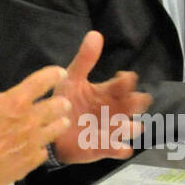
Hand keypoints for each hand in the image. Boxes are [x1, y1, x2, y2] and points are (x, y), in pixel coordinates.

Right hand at [0, 35, 69, 184]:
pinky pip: (45, 151)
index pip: (43, 81)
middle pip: (58, 106)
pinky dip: (43, 147)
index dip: (54, 74)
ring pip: (57, 129)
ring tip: (61, 121)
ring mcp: (33, 143)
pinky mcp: (31, 162)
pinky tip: (40, 146)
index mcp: (16, 101)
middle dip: (61, 102)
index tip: (60, 73)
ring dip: (59, 123)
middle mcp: (30, 121)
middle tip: (62, 101)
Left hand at [53, 30, 152, 163]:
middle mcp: (114, 111)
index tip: (123, 78)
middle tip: (133, 100)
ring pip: (131, 129)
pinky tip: (118, 147)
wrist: (49, 128)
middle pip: (134, 106)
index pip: (125, 84)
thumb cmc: (65, 102)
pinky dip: (119, 149)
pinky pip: (118, 150)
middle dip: (136, 103)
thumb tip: (96, 34)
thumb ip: (85, 59)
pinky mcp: (103, 148)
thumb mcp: (72, 79)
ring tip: (122, 125)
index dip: (126, 81)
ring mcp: (110, 130)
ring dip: (128, 127)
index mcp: (108, 92)